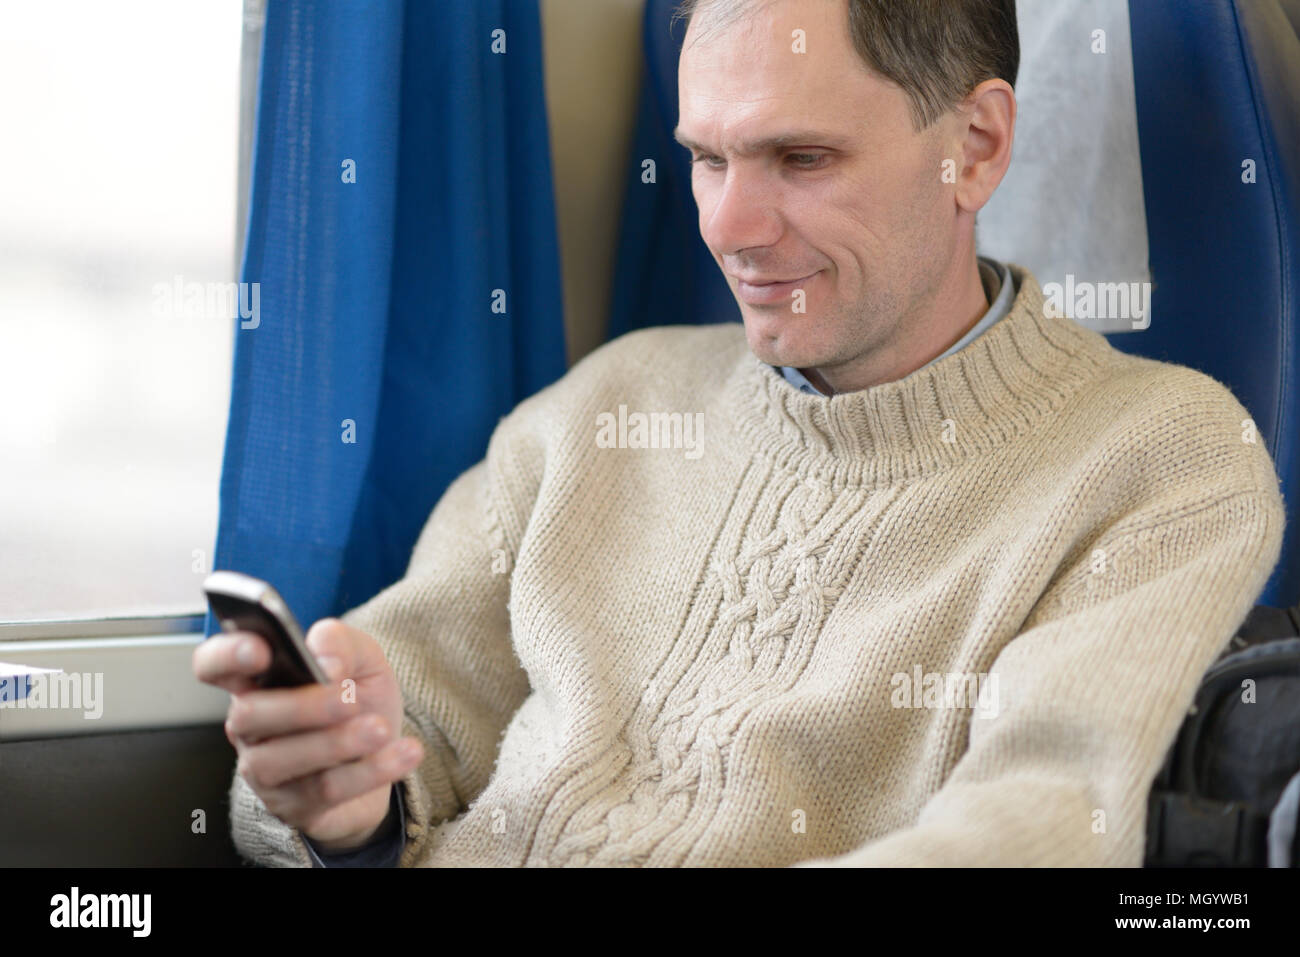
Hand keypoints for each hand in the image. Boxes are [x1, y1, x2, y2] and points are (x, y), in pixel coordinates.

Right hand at [192, 618, 423, 851]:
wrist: (383, 754)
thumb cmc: (359, 698)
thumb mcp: (362, 658)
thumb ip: (341, 642)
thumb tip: (325, 663)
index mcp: (257, 679)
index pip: (214, 665)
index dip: (228, 654)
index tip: (263, 650)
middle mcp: (250, 726)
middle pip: (249, 714)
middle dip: (303, 706)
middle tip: (350, 699)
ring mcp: (265, 770)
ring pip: (283, 759)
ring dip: (337, 743)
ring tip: (380, 729)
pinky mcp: (293, 806)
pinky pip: (325, 790)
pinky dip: (371, 770)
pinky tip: (404, 752)